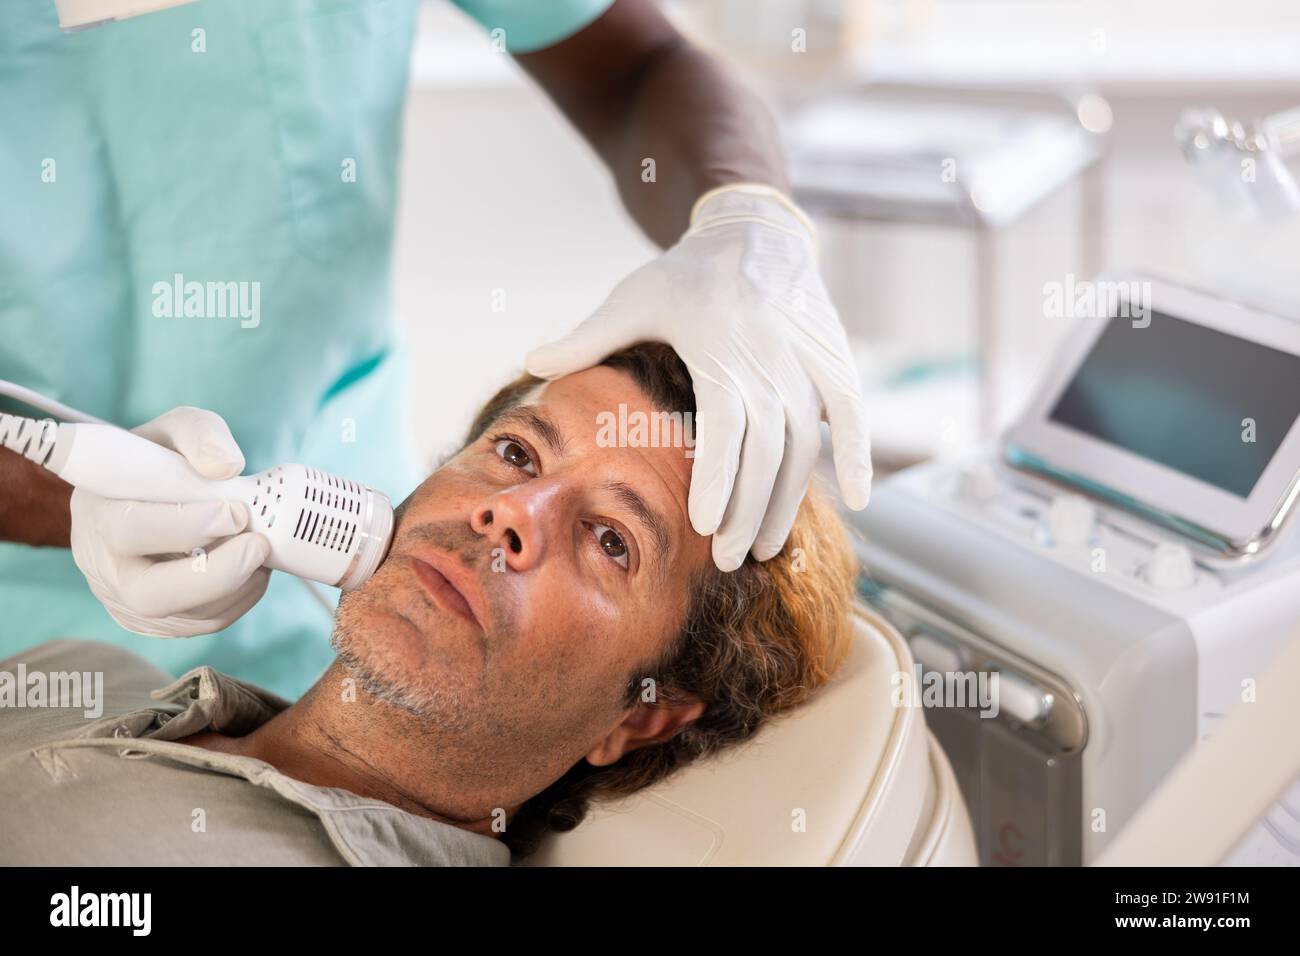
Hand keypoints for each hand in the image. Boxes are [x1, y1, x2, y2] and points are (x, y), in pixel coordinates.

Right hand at [69, 406, 270, 636]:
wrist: (147, 500)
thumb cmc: (160, 464)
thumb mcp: (174, 431)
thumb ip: (199, 434)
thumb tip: (226, 465)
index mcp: (97, 513)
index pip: (128, 530)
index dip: (184, 526)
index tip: (234, 512)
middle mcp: (105, 566)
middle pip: (150, 594)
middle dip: (215, 574)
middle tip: (259, 545)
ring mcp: (129, 601)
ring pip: (186, 616)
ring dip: (238, 584)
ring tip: (261, 548)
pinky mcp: (160, 622)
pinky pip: (206, 622)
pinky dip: (242, 596)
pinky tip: (252, 567)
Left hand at [524, 182, 871, 569]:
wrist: (754, 231)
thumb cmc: (687, 273)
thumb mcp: (632, 297)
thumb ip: (585, 337)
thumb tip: (527, 364)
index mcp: (718, 345)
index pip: (727, 425)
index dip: (720, 479)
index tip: (705, 526)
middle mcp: (770, 357)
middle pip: (767, 449)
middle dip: (748, 510)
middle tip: (728, 558)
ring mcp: (806, 361)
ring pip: (806, 443)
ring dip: (788, 500)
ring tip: (765, 546)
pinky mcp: (833, 360)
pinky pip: (852, 413)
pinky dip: (857, 454)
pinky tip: (854, 499)